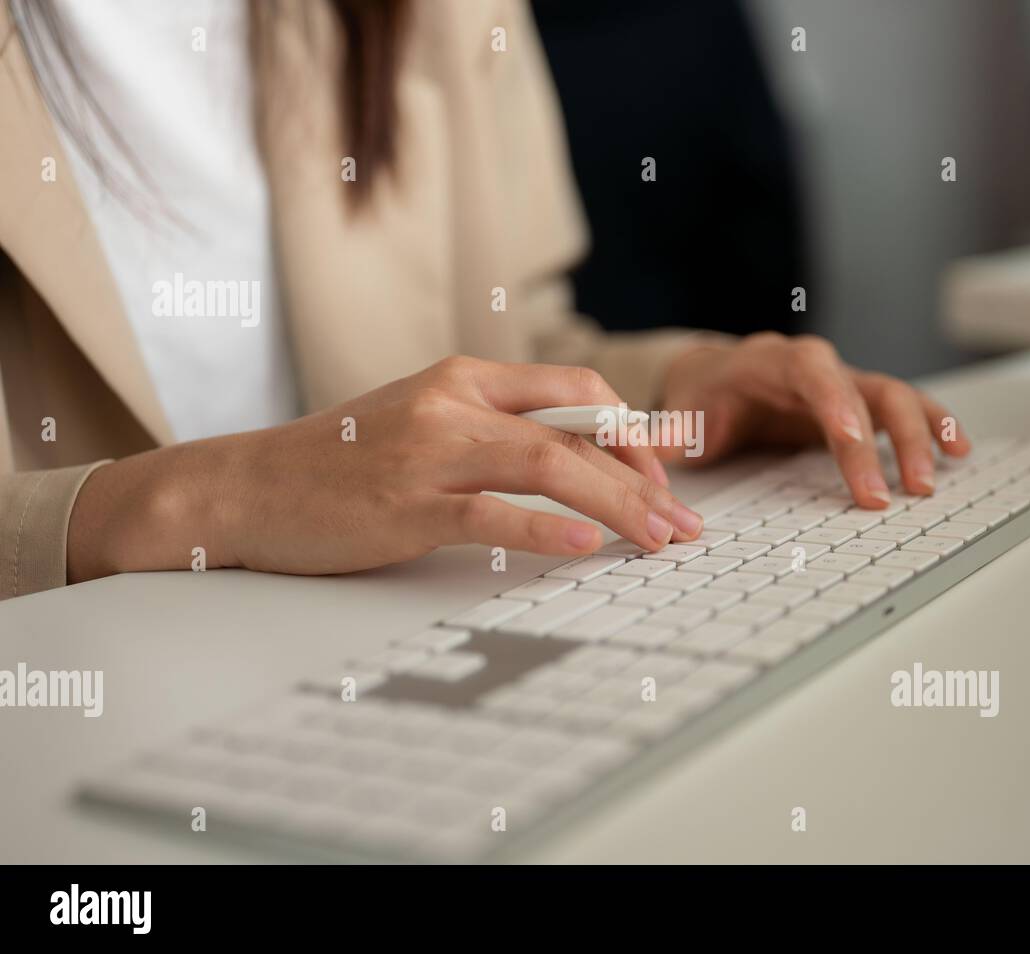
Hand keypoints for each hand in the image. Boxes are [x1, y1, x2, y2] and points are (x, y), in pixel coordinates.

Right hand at [68, 357, 701, 580]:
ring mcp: (430, 452)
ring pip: (547, 465)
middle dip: (644, 478)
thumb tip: (574, 463)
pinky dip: (540, 528)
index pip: (575, 388)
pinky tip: (582, 543)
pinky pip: (488, 513)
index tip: (660, 476)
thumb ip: (493, 431)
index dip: (630, 431)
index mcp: (465, 378)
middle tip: (684, 523)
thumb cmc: (341, 461)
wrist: (248, 486)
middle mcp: (454, 404)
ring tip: (659, 538)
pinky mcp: (405, 503)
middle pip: (576, 431)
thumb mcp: (425, 423)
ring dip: (617, 504)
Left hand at [658, 333, 970, 507]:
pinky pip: (903, 409)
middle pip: (866, 387)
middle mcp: (816, 367)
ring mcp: (844, 384)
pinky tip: (958, 451)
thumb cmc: (702, 398)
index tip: (851, 437)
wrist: (713, 379)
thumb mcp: (682, 413)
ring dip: (919, 436)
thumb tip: (657, 447)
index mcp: (772, 361)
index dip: (835, 402)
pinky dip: (933, 426)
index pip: (811, 372)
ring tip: (931, 481)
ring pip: (895, 397)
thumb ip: (672, 432)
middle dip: (886, 437)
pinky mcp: (859, 404)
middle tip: (901, 489)